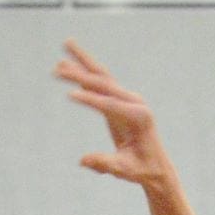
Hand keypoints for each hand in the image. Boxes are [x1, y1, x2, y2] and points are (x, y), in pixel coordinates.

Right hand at [57, 41, 177, 191]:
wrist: (155, 166)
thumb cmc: (142, 170)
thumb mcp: (124, 170)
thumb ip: (105, 164)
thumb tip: (82, 160)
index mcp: (138, 117)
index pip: (109, 105)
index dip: (90, 100)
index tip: (70, 95)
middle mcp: (134, 102)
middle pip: (104, 82)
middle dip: (81, 74)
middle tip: (59, 66)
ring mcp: (127, 99)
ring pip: (102, 76)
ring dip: (83, 62)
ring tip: (65, 44)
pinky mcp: (120, 101)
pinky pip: (100, 83)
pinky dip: (85, 73)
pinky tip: (69, 64)